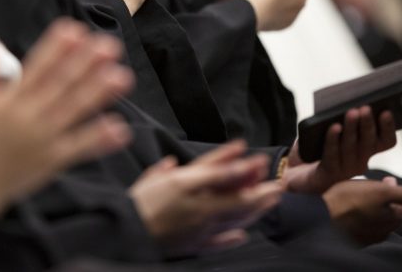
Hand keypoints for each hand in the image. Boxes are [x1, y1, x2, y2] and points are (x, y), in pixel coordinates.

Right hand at [0, 20, 133, 225]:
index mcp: (9, 100)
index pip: (36, 68)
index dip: (56, 48)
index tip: (74, 30)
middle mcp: (29, 116)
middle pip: (62, 85)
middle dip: (86, 63)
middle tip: (109, 45)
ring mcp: (43, 139)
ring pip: (74, 111)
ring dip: (99, 93)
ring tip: (122, 77)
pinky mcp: (52, 161)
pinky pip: (78, 149)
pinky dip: (99, 139)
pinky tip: (120, 128)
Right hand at [129, 141, 283, 257]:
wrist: (125, 233)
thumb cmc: (135, 204)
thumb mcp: (151, 178)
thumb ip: (164, 170)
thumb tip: (172, 163)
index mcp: (185, 187)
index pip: (217, 172)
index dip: (237, 163)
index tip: (254, 157)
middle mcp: (197, 208)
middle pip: (234, 197)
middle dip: (258, 189)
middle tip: (277, 183)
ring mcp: (198, 229)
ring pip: (233, 219)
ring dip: (255, 209)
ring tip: (271, 200)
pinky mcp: (194, 245)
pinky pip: (218, 243)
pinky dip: (232, 239)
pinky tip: (244, 235)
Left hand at [282, 107, 397, 194]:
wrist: (295, 173)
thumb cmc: (314, 148)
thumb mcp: (329, 129)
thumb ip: (340, 118)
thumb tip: (346, 101)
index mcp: (365, 151)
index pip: (385, 142)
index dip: (387, 127)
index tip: (386, 111)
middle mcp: (359, 163)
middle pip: (368, 143)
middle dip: (367, 124)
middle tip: (365, 108)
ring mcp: (344, 171)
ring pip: (351, 148)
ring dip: (351, 128)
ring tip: (351, 112)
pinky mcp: (327, 175)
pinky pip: (331, 155)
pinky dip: (333, 140)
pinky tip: (334, 127)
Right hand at [323, 178, 401, 245]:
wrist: (320, 218)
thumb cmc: (349, 203)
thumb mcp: (382, 193)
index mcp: (392, 218)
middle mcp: (382, 229)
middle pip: (396, 210)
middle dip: (398, 195)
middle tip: (394, 182)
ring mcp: (366, 233)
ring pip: (380, 215)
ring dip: (382, 201)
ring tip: (376, 188)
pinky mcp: (352, 233)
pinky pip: (366, 220)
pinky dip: (369, 208)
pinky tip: (359, 202)